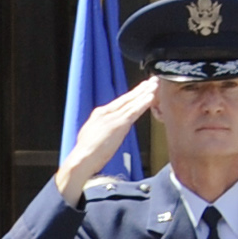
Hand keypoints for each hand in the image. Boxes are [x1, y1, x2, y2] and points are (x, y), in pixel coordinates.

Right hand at [54, 80, 162, 197]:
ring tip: (155, 85)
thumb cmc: (85, 153)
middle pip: (127, 99)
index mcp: (99, 114)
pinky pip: (133, 112)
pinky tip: (150, 97)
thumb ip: (102, 130)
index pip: (119, 102)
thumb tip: (107, 132)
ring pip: (132, 103)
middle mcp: (106, 112)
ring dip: (145, 93)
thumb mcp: (92, 136)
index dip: (131, 95)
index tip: (141, 88)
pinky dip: (142, 104)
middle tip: (152, 81)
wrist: (82, 158)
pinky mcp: (118, 124)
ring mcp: (113, 117)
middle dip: (141, 89)